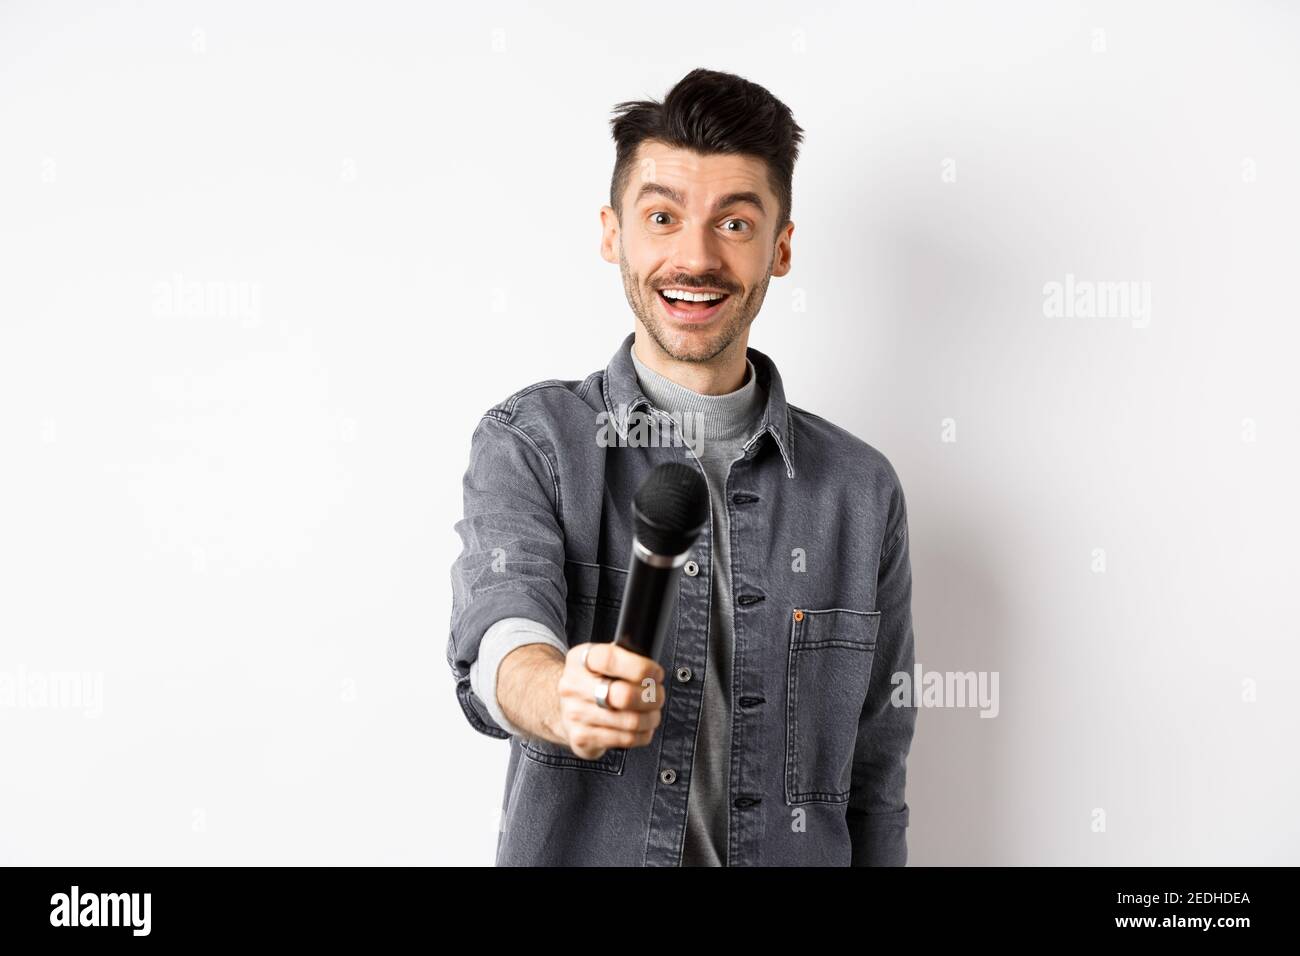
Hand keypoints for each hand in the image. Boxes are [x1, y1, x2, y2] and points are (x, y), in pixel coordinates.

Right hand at [556, 642, 665, 759]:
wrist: (562, 706)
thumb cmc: (593, 681)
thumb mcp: (601, 660)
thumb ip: (624, 657)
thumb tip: (652, 670)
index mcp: (579, 659)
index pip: (609, 659)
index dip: (640, 667)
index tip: (656, 673)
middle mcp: (573, 686)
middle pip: (623, 695)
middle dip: (652, 696)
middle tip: (658, 695)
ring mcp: (575, 714)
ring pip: (630, 721)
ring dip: (651, 717)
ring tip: (653, 712)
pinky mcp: (581, 738)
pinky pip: (625, 739)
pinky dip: (643, 734)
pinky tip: (643, 728)